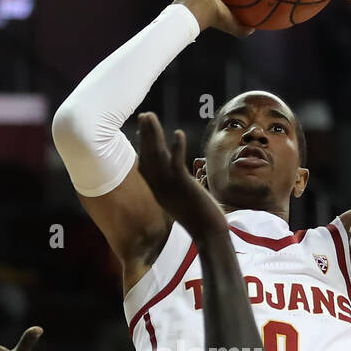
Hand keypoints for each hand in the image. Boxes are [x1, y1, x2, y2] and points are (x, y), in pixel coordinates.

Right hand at [137, 113, 226, 239]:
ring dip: (154, 135)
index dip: (143, 148)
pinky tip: (178, 133)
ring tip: (151, 116)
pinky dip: (176, 148)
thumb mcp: (184, 204)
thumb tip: (182, 182)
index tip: (142, 132)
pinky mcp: (184, 186)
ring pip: (158, 156)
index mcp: (160, 192)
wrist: (208, 234)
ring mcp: (171, 187)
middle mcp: (161, 188)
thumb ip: (179, 190)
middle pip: (149, 157)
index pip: (146, 167)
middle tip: (144, 115)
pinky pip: (177, 163)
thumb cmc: (201, 221)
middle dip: (146, 135)